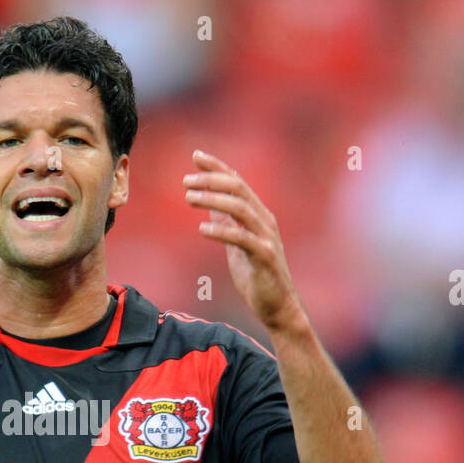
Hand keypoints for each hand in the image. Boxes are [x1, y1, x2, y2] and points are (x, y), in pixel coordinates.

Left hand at [184, 150, 302, 331]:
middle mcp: (264, 221)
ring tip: (189, 198)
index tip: (196, 155)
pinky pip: (242, 238)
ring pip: (240, 208)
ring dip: (213, 199)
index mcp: (258, 215)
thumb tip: (210, 201)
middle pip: (238, 189)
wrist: (277, 307)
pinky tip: (203, 228)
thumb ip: (226, 222)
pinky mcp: (264, 257)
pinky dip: (222, 231)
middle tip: (185, 180)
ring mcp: (266, 237)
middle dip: (212, 180)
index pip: (237, 182)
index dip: (217, 167)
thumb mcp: (236, 244)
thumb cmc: (257, 276)